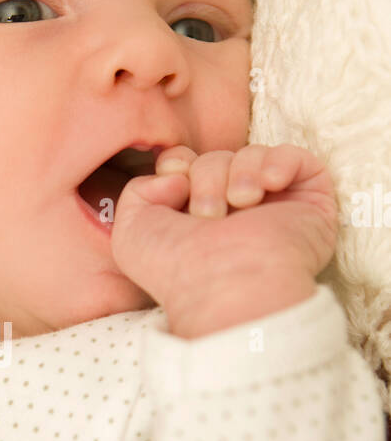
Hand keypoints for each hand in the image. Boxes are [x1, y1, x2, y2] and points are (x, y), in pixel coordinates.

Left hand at [110, 144, 337, 323]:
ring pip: (252, 155)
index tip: (176, 185)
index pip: (188, 164)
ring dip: (238, 175)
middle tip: (208, 216)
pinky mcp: (309, 202)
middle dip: (206, 176)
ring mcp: (274, 207)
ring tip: (239, 206)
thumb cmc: (176, 270)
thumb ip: (137, 191)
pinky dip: (278, 162)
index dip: (179, 163)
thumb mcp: (131, 232)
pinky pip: (296, 158)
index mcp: (195, 216)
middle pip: (216, 158)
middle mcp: (234, 211)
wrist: (225, 285)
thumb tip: (175, 173)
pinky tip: (268, 185)